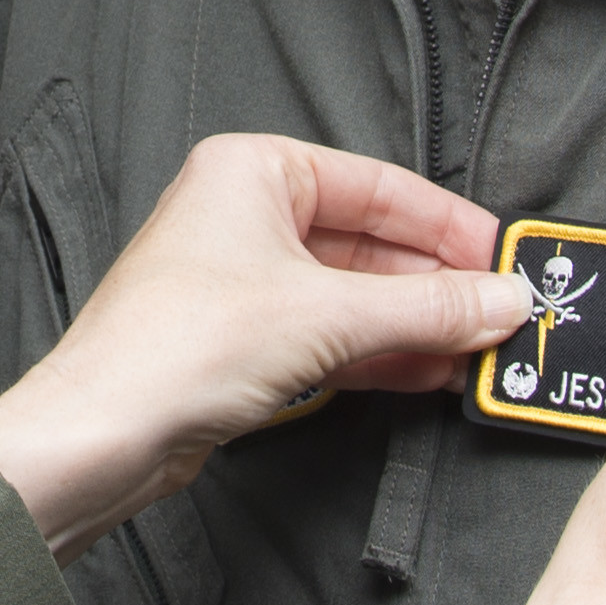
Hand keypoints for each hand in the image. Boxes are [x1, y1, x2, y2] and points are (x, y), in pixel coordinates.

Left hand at [0, 134, 530, 558]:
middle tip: (502, 313)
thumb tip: (501, 299)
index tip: (504, 257)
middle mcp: (244, 215)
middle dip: (437, 283)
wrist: (101, 434)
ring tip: (481, 349)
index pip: (379, 185)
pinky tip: (433, 370)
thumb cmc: (176, 347)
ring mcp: (242, 282)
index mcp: (252, 169)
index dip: (448, 224)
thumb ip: (428, 308)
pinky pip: (332, 337)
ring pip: (354, 294)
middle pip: (370, 241)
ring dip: (417, 324)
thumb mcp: (329, 317)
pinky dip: (382, 352)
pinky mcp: (242, 343)